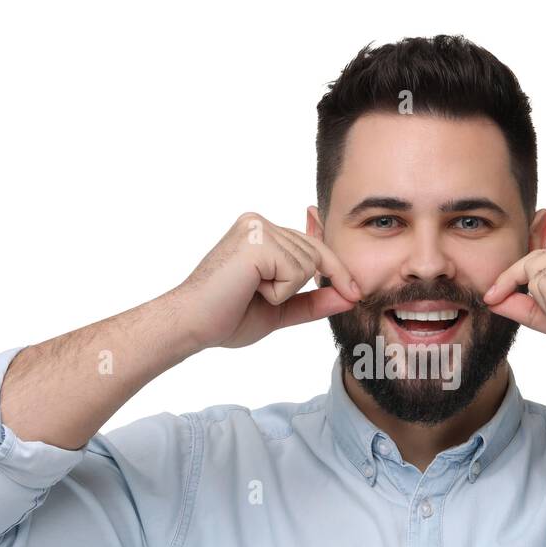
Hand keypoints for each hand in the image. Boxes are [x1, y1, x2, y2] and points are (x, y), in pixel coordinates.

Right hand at [180, 212, 360, 350]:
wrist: (191, 325)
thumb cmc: (225, 317)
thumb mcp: (281, 309)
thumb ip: (314, 301)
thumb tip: (350, 297)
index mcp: (261, 232)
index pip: (312, 245)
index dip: (335, 269)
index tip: (354, 291)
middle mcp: (260, 222)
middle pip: (317, 255)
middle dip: (304, 286)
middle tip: (260, 296)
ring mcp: (258, 227)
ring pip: (309, 264)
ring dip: (285, 292)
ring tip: (250, 292)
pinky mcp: (258, 240)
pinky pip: (296, 272)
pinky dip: (279, 292)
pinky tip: (250, 290)